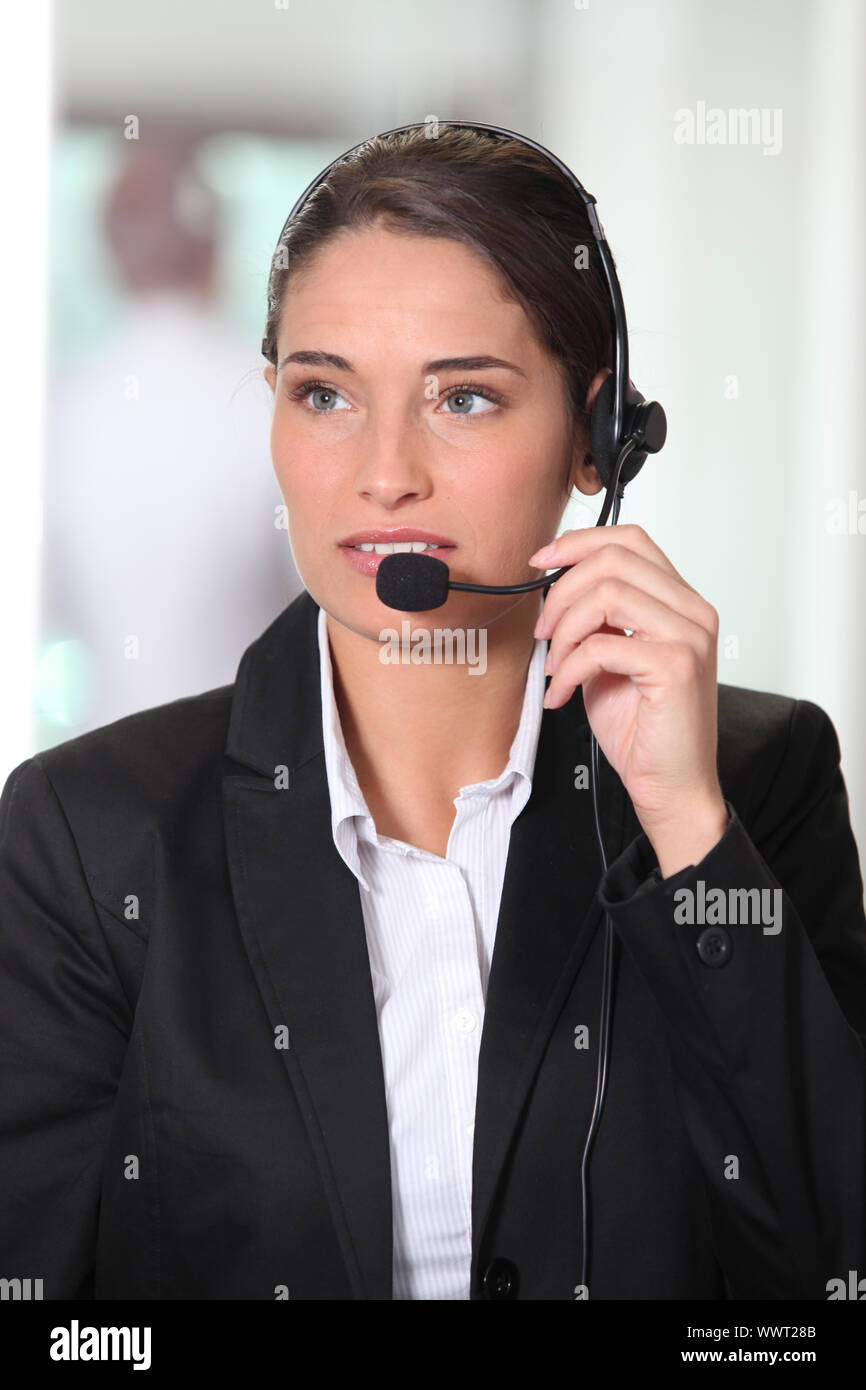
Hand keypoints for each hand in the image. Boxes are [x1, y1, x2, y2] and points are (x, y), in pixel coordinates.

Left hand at [529, 524, 728, 875]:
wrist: (672, 785)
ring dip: (564, 629)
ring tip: (555, 666)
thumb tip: (557, 593)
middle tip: (544, 631)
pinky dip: (568, 668)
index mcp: (681, 603)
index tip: (541, 562)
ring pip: (607, 593)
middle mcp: (692, 612)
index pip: (631, 540)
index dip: (579, 543)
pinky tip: (562, 693)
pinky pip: (601, 646)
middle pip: (615, 558)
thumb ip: (597, 622)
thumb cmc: (644, 729)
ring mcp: (689, 636)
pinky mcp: (675, 667)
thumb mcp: (610, 660)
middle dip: (562, 590)